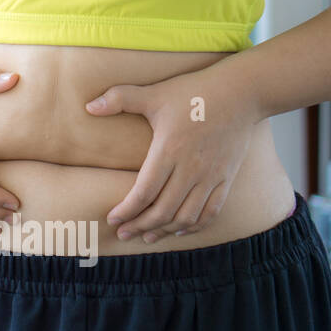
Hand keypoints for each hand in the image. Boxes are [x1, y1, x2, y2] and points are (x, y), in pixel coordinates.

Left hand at [85, 67, 261, 242]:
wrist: (242, 94)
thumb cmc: (194, 93)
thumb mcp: (154, 93)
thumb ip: (119, 99)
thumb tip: (88, 106)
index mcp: (169, 150)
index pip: (144, 192)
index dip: (127, 210)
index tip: (112, 219)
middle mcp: (191, 169)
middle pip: (163, 210)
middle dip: (139, 226)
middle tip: (122, 234)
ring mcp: (211, 176)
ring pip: (186, 216)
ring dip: (164, 231)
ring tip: (146, 237)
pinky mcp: (226, 178)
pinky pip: (211, 212)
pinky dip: (194, 226)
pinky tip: (179, 230)